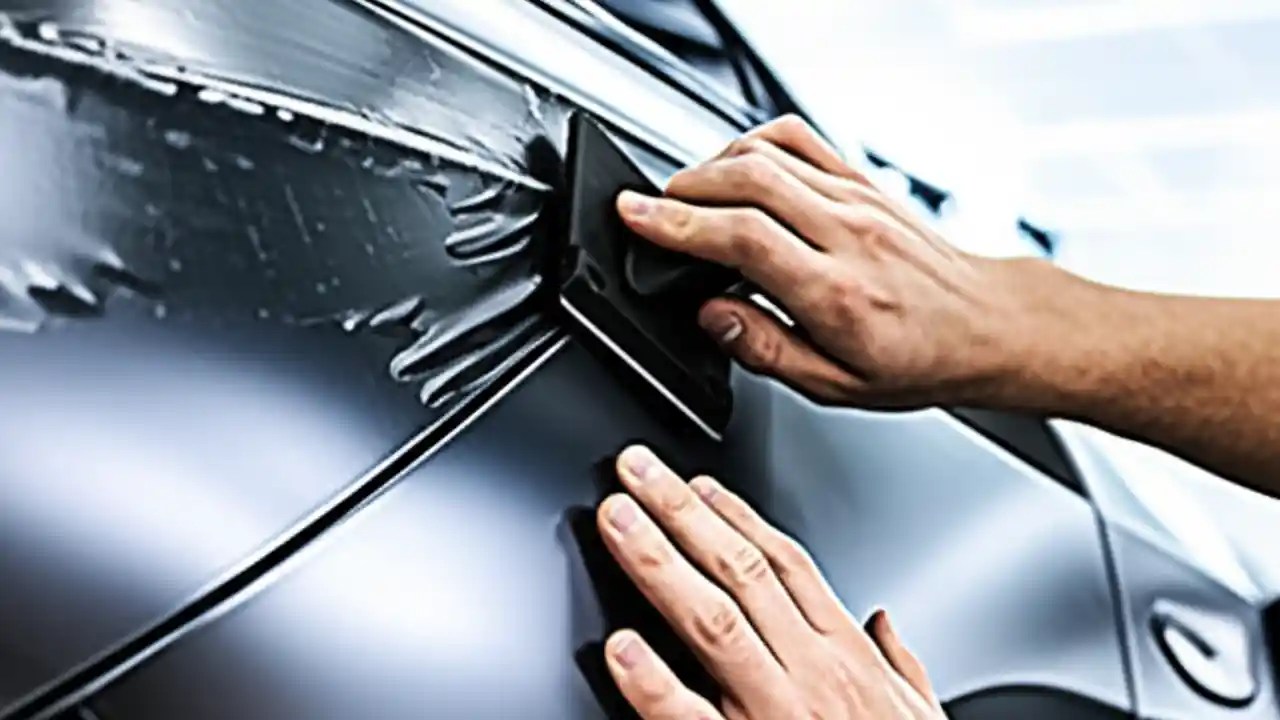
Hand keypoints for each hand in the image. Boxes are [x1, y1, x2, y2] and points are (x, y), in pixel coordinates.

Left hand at [598, 445, 946, 719]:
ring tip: (616, 521)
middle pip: (740, 570)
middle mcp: (813, 675)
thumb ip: (903, 664)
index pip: (786, 563)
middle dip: (683, 512)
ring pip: (712, 620)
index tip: (695, 484)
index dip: (735, 515)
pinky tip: (619, 649)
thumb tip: (882, 619)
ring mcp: (777, 715)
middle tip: (635, 471)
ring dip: (659, 564)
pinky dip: (654, 684)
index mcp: (848, 658)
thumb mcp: (921, 719)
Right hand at [616, 115, 1064, 408]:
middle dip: (682, 188)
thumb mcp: (834, 386)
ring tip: (686, 196)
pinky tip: (736, 170)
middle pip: (748, 181)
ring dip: (711, 166)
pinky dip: (753, 144)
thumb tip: (710, 316)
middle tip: (649, 208)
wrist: (983, 325)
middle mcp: (848, 235)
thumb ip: (764, 350)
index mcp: (837, 294)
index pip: (743, 238)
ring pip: (768, 153)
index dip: (678, 223)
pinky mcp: (862, 181)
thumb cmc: (915, 360)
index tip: (635, 216)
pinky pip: (798, 139)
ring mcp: (858, 200)